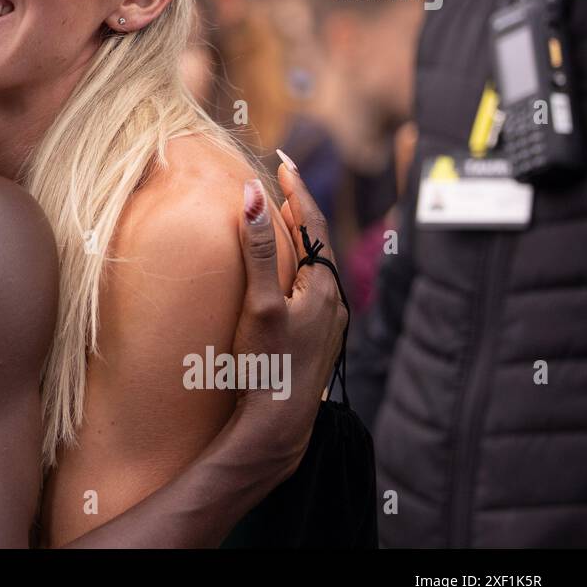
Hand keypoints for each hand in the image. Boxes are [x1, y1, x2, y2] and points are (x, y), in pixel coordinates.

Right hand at [232, 160, 346, 477]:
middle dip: (299, 208)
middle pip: (318, 241)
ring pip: (315, 265)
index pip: (313, 222)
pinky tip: (282, 272)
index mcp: (325, 286)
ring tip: (279, 218)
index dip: (298, 189)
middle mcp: (334, 301)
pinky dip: (296, 265)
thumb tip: (252, 195)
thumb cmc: (268, 365)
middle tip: (280, 182)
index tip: (282, 161)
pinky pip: (309, 287)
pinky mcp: (316, 339)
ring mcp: (327, 322)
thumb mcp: (259, 303)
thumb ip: (256, 249)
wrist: (279, 425)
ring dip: (298, 237)